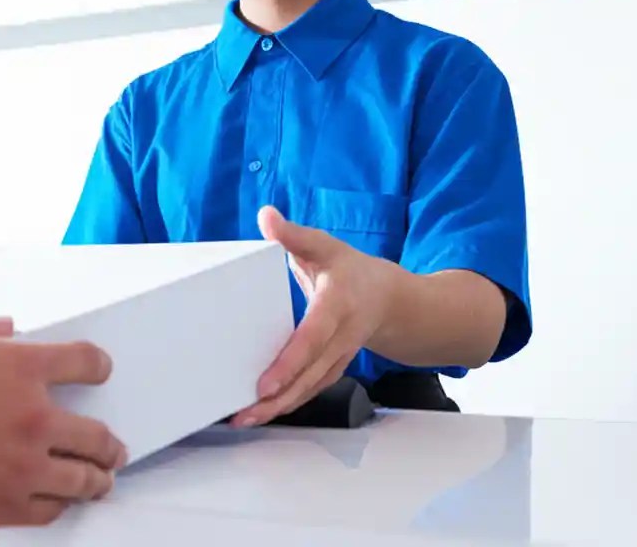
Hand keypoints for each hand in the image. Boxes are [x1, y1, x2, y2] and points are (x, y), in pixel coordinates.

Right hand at [0, 317, 126, 528]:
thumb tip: (0, 328)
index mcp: (19, 368)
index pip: (85, 363)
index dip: (98, 367)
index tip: (100, 372)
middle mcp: (30, 418)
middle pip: (98, 434)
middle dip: (110, 443)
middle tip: (113, 448)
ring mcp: (19, 466)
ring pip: (83, 480)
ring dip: (97, 479)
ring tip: (100, 481)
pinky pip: (48, 511)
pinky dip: (59, 506)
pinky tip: (59, 502)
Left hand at [231, 206, 399, 426]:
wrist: (392, 300)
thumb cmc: (352, 272)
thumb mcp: (325, 246)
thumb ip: (294, 235)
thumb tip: (266, 216)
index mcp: (338, 304)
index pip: (313, 337)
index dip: (291, 362)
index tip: (266, 382)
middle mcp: (341, 337)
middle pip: (311, 374)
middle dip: (279, 397)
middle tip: (245, 412)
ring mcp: (339, 357)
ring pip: (311, 388)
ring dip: (279, 407)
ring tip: (244, 419)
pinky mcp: (332, 369)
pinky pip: (311, 390)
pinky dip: (287, 404)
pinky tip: (261, 413)